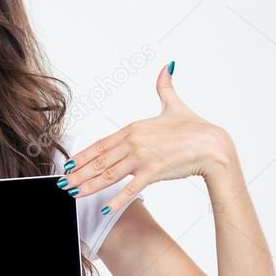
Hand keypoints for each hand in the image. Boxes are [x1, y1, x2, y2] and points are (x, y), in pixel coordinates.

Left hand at [57, 61, 235, 213]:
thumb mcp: (174, 104)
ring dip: (89, 185)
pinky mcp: (154, 173)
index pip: (101, 144)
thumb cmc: (195, 127)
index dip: (83, 155)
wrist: (213, 145)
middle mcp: (134, 142)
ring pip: (109, 174)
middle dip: (79, 173)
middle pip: (100, 161)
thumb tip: (167, 67)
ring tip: (74, 193)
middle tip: (63, 183)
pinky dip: (116, 200)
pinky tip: (104, 208)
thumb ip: (165, 87)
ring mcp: (142, 158)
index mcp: (134, 128)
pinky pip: (131, 189)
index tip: (70, 164)